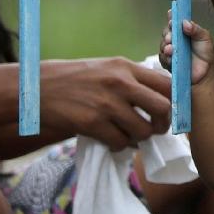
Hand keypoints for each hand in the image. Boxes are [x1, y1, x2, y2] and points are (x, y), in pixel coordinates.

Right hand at [39, 57, 173, 150]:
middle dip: (163, 123)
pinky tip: (113, 141)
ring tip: (131, 135)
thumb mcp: (107, 67)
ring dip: (140, 138)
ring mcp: (107, 104)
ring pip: (143, 130)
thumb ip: (132, 79)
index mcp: (126, 67)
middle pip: (162, 108)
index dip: (175, 100)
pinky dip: (121, 146)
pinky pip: (120, 142)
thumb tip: (160, 98)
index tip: (171, 111)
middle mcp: (120, 83)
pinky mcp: (92, 124)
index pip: (166, 83)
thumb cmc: (76, 78)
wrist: (38, 87)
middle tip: (156, 128)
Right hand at [159, 11, 213, 89]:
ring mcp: (170, 50)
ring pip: (162, 45)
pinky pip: (162, 58)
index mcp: (184, 31)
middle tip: (170, 37)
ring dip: (165, 46)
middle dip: (167, 33)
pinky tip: (170, 58)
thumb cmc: (206, 53)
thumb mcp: (205, 39)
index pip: (175, 21)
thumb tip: (185, 23)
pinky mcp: (167, 62)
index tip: (171, 15)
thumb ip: (196, 30)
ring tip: (170, 49)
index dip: (172, 17)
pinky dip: (166, 57)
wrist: (205, 73)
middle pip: (166, 32)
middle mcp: (175, 39)